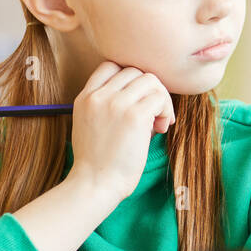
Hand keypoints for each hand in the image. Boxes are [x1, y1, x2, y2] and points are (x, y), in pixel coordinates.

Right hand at [68, 62, 175, 211]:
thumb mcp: (90, 124)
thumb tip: (144, 93)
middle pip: (135, 71)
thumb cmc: (98, 162)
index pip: (111, 66)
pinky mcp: (134, 116)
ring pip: (150, 80)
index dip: (130, 79)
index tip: (136, 100)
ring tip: (158, 123)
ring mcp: (115, 103)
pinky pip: (159, 98)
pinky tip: (161, 128)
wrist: (95, 184)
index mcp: (85, 97)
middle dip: (149, 90)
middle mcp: (98, 96)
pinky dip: (166, 110)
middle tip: (153, 115)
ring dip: (161, 99)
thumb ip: (107, 105)